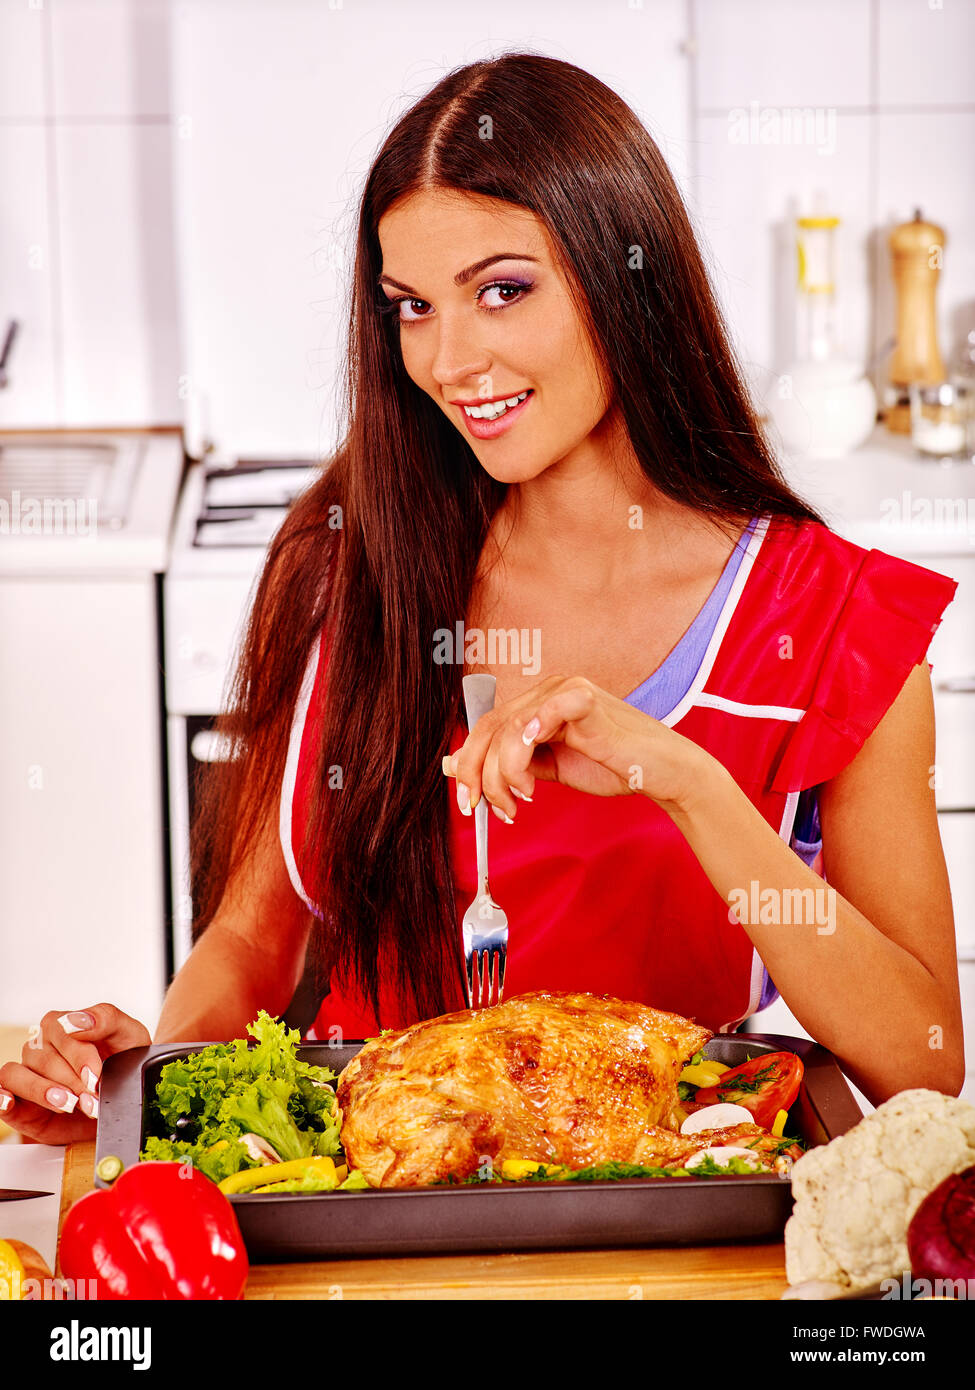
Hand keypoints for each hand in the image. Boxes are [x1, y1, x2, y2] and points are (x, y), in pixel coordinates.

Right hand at [0, 1004, 150, 1144]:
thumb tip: (77, 1019)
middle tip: (92, 1098)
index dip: (79, 1055)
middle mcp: (41, 1047)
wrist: (120, 1103)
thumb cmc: (122, 1064)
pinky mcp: (19, 1101)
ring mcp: (28, 1072)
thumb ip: (106, 1019)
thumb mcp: (129, 1036)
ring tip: (67, 1103)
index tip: (96, 1076)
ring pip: (17, 1074)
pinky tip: (10, 1102)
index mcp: (63, 1025)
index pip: (60, 1029)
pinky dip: (1, 1096)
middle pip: (43, 1058)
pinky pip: (0, 1090)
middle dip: (72, 1081)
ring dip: (42, 1090)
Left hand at [442, 674, 713, 823]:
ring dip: (503, 776)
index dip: (469, 763)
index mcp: (539, 702)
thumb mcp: (549, 769)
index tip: (467, 800)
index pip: (488, 726)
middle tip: (478, 807)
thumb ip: (509, 765)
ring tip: (520, 803)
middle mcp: (549, 689)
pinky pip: (539, 718)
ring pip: (508, 730)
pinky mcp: (584, 700)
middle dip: (477, 772)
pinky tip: (530, 783)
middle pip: (491, 726)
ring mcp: (566, 689)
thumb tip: (455, 767)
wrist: (660, 773)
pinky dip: (523, 751)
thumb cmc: (612, 767)